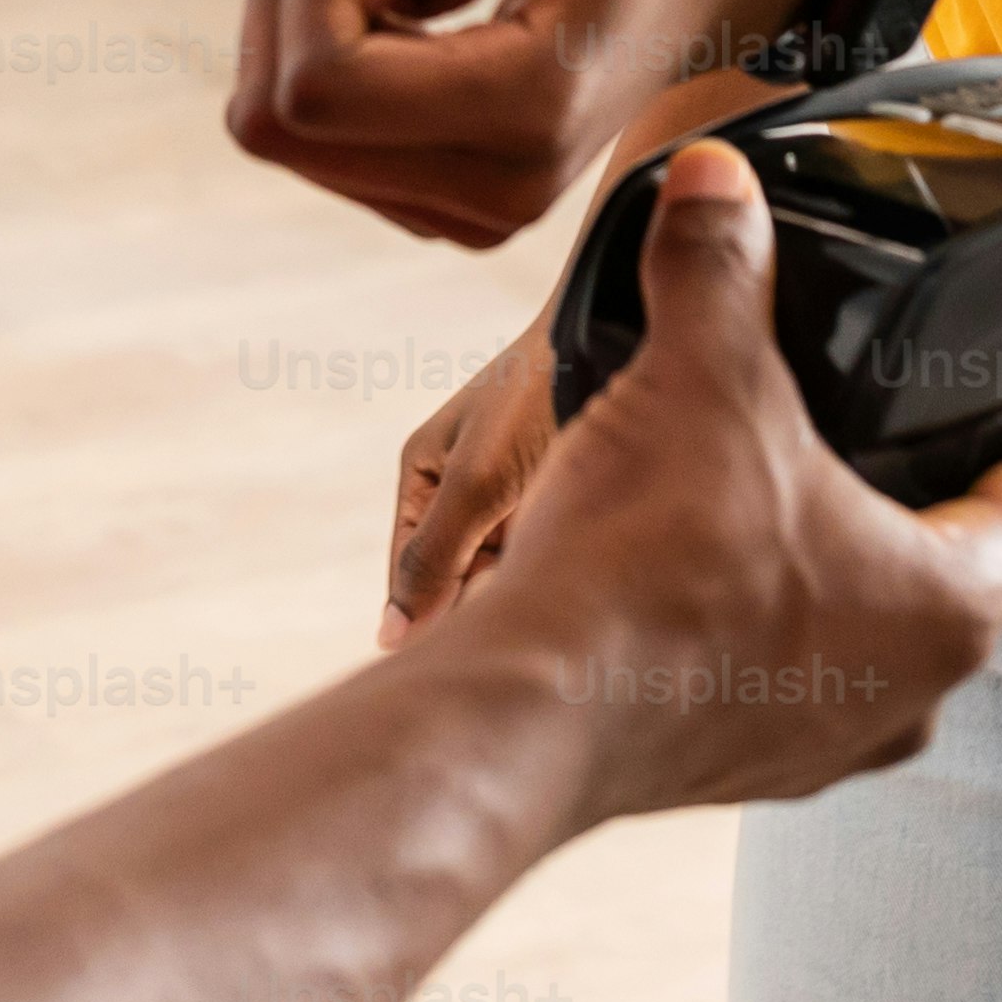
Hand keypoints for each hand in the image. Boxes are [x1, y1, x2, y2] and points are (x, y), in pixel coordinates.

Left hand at [227, 0, 858, 247]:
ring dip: (313, 40)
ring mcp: (469, 216)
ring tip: (417, 0)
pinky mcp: (441, 211)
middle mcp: (499, 191)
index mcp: (530, 110)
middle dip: (302, 15)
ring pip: (276, 137)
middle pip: (271, 123)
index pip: (315, 92)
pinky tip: (417, 41)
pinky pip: (307, 147)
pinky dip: (330, 75)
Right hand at [380, 327, 560, 651]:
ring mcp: (510, 489)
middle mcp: (462, 487)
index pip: (413, 577)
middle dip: (486, 605)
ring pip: (506, 569)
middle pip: (460, 579)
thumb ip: (435, 561)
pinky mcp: (556, 491)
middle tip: (521, 635)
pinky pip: (544, 550)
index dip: (432, 624)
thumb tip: (389, 639)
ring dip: (527, 588)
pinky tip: (582, 581)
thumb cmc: (536, 401)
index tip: (462, 666)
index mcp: (424, 475)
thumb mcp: (477, 484)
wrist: (612, 335)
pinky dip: (557, 566)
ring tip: (557, 605)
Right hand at [431, 145, 1001, 815]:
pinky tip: (726, 561)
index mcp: (947, 604)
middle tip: (950, 413)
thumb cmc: (643, 581)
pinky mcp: (749, 760)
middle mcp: (911, 692)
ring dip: (870, 554)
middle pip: (977, 564)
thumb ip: (718, 268)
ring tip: (826, 480)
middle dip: (964, 481)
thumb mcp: (699, 382)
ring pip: (886, 626)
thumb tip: (718, 183)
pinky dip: (784, 609)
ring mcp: (830, 739)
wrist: (528, 716)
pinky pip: (798, 667)